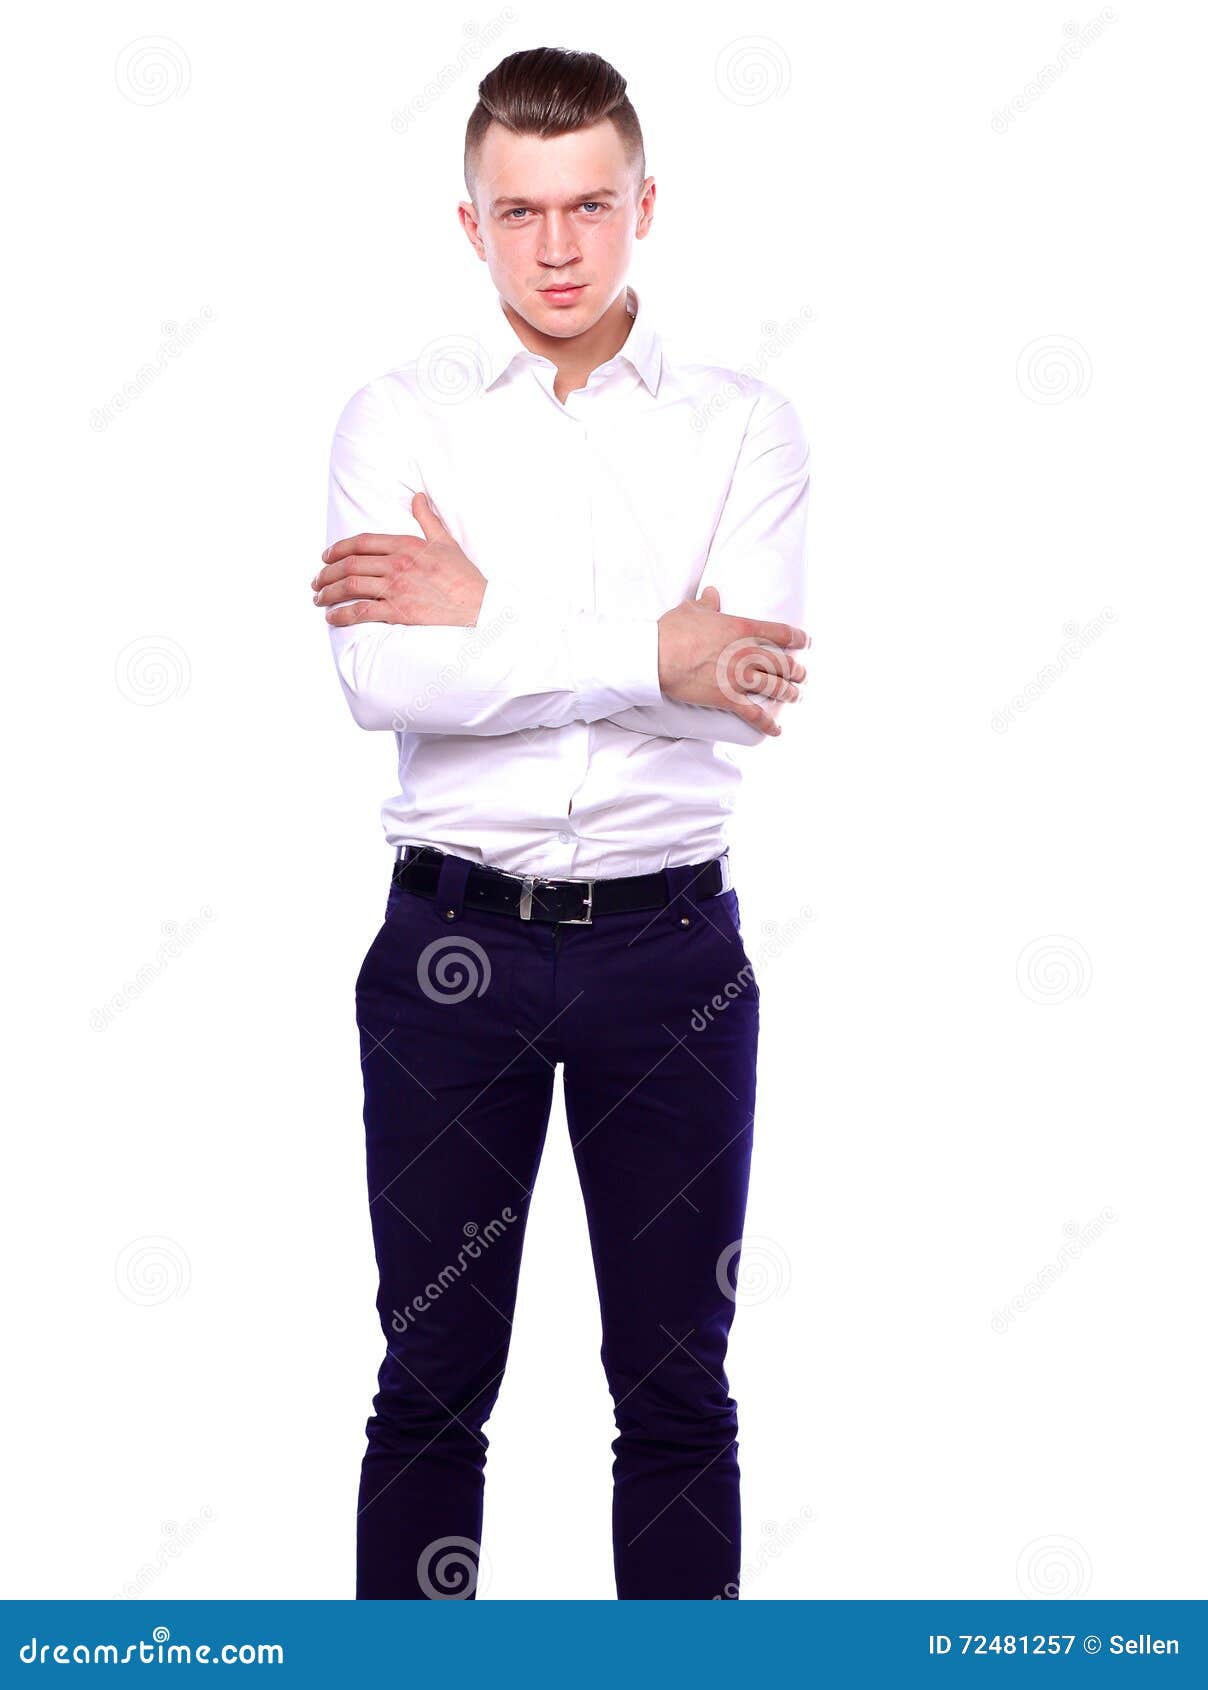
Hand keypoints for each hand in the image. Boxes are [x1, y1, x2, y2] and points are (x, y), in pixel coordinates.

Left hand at [312, 493, 485, 626]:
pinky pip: (361, 612)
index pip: (362, 543)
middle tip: (316, 581)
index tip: (326, 557)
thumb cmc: (463, 575)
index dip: (338, 549)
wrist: (479, 605)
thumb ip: (427, 519)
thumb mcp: (445, 541)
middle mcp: (396, 564)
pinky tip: (332, 617)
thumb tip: (418, 497)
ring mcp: (395, 588)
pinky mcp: (398, 612)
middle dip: (326, 573)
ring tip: (318, 598)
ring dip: (328, 593)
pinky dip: (342, 615)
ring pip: (350, 586)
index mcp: (405, 545)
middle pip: (349, 565)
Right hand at [657, 584, 809, 736]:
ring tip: (795, 696)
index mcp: (744, 629)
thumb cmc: (673, 630)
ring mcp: (740, 677)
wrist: (658, 656)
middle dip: (796, 670)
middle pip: (784, 663)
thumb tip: (712, 593)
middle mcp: (748, 654)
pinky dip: (768, 724)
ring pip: (776, 688)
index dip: (799, 639)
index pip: (782, 633)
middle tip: (801, 675)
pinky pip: (754, 714)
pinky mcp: (728, 698)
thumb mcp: (692, 609)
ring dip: (789, 693)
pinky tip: (777, 730)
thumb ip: (707, 603)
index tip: (805, 642)